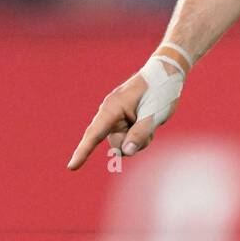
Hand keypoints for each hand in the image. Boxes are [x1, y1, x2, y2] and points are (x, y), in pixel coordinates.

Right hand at [66, 55, 184, 169]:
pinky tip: (148, 121)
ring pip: (123, 144)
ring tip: (150, 119)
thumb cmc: (160, 89)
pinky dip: (140, 136)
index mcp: (113, 107)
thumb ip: (140, 132)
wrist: (167, 73)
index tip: (71, 167)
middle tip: (150, 125)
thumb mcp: (154, 112)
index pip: (95, 133)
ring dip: (139, 139)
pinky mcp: (121, 122)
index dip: (83, 151)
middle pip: (116, 144)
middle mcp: (109, 113)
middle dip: (134, 142)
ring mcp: (115, 118)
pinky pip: (128, 140)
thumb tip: (126, 152)